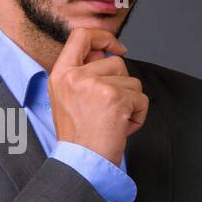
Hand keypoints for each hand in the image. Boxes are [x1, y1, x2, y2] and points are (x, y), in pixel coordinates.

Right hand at [48, 27, 148, 167]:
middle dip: (121, 85)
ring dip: (130, 102)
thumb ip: (83, 75)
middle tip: (107, 110)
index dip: (103, 37)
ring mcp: (94, 85)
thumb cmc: (79, 139)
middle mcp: (74, 76)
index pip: (81, 36)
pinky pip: (141, 98)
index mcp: (60, 75)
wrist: (81, 165)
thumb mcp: (68, 99)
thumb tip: (110, 54)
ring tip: (112, 121)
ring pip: (131, 81)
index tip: (117, 48)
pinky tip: (121, 128)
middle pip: (115, 62)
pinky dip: (138, 116)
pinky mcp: (115, 97)